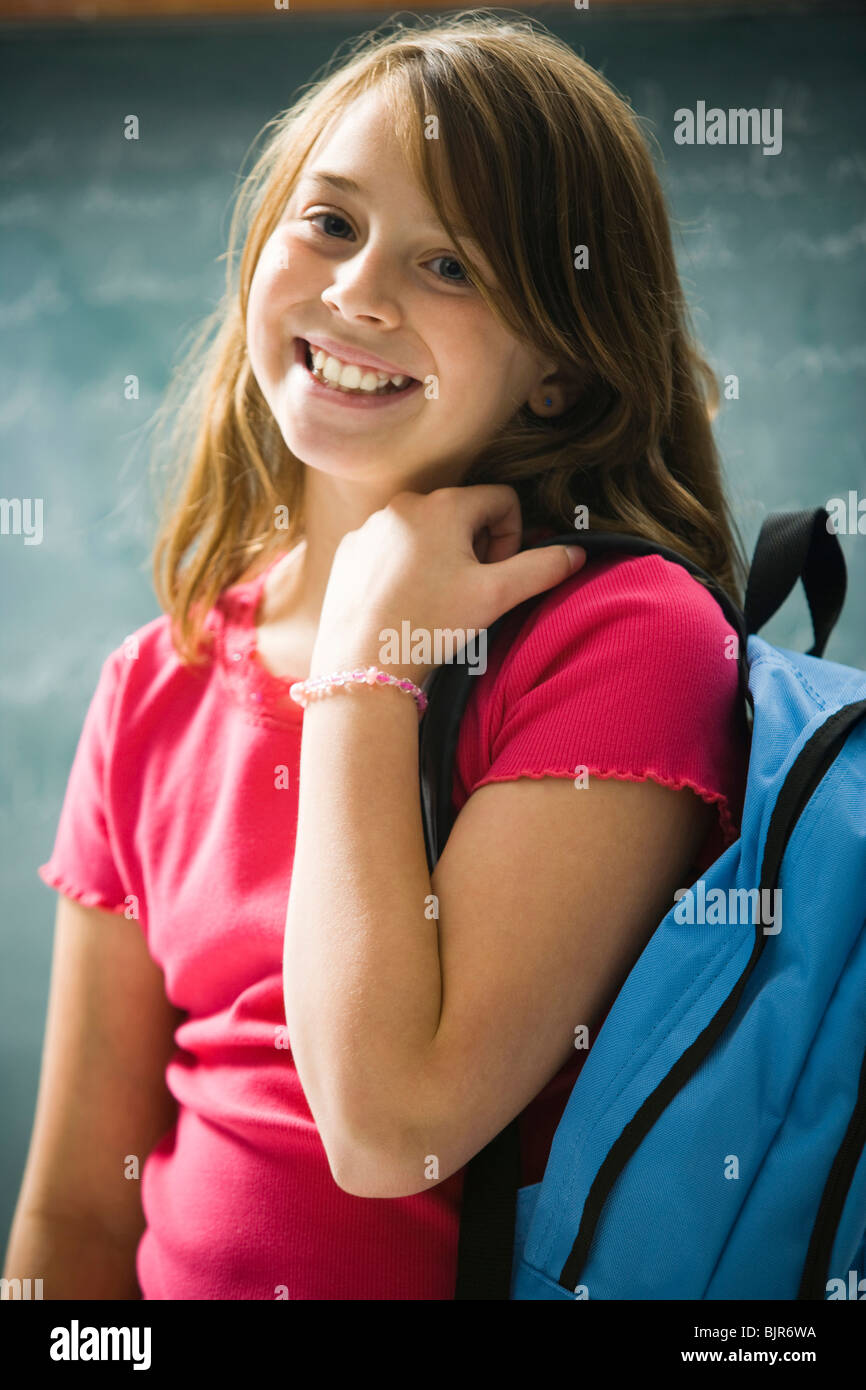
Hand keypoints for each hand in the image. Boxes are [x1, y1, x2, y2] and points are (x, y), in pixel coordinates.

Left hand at [309, 485, 585, 688]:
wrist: (363, 662)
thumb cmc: (429, 626)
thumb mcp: (496, 597)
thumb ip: (542, 568)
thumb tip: (576, 553)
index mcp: (445, 505)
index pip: (502, 501)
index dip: (510, 539)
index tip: (496, 575)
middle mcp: (406, 504)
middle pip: (463, 514)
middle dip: (475, 548)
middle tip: (467, 593)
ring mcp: (372, 525)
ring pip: (427, 531)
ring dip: (441, 558)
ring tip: (434, 601)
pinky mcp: (352, 549)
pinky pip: (393, 546)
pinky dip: (406, 568)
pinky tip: (403, 603)